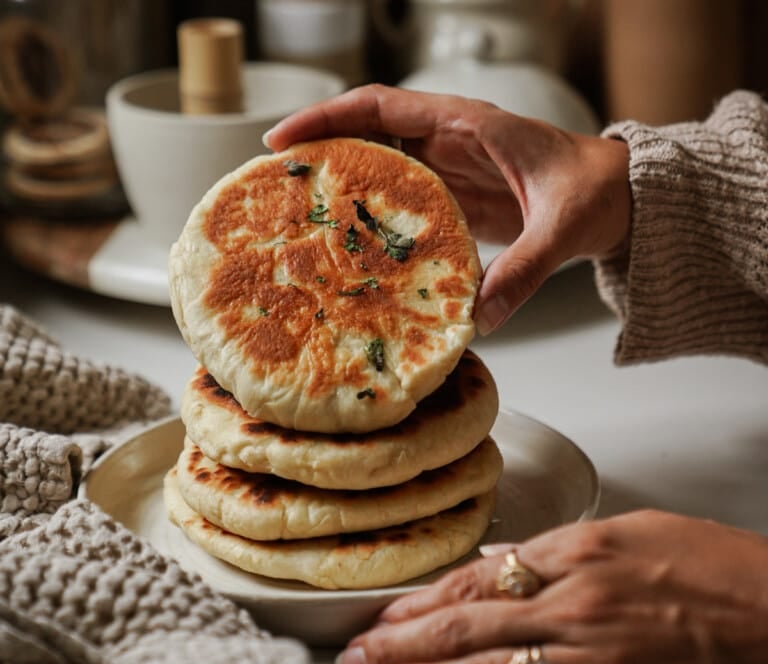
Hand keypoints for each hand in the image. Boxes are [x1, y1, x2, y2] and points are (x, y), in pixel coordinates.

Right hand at [265, 84, 630, 333]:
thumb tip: (480, 321)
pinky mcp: (455, 197)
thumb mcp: (562, 228)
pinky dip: (373, 213)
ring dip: (342, 185)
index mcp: (469, 125)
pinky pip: (402, 198)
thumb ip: (524, 272)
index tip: (283, 139)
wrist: (619, 198)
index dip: (328, 118)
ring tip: (301, 217)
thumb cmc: (595, 194)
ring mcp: (451, 168)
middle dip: (320, 152)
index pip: (383, 105)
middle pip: (368, 132)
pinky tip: (353, 244)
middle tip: (277, 187)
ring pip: (380, 164)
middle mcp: (451, 140)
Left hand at [335, 509, 767, 663]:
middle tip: (353, 657)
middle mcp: (572, 604)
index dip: (421, 601)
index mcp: (574, 553)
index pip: (474, 579)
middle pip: (463, 625)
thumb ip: (555, 546)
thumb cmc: (713, 565)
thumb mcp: (628, 531)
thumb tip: (499, 558)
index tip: (383, 615)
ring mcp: (590, 660)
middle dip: (400, 643)